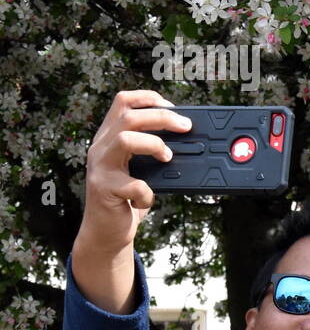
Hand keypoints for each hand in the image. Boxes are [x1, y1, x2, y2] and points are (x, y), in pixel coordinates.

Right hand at [70, 91, 190, 313]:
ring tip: (168, 157)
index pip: (122, 101)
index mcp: (109, 137)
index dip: (149, 98)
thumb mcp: (140, 168)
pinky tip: (147, 200)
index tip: (174, 107)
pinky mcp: (103, 191)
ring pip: (125, 139)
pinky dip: (147, 193)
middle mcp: (100, 147)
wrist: (106, 231)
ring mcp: (100, 168)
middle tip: (186, 127)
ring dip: (154, 145)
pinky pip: (133, 185)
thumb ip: (153, 151)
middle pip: (129, 116)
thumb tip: (190, 138)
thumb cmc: (128, 197)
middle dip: (163, 117)